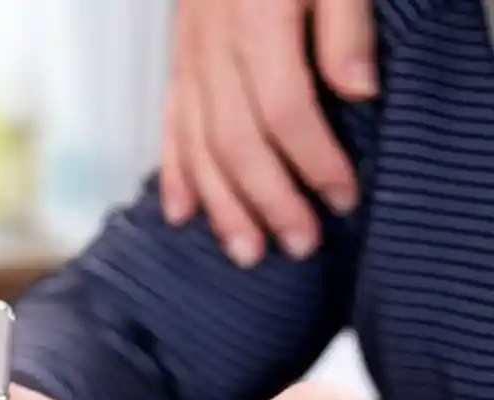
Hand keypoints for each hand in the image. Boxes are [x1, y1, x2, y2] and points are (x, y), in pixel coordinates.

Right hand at [161, 0, 376, 267]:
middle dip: (268, 201)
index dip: (314, 162)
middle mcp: (214, 48)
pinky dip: (175, 173)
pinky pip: (170, 126)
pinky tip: (183, 213)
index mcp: (256, 22)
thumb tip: (357, 92)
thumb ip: (344, 25)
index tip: (343, 198)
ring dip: (223, 204)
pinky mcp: (178, 61)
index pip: (284, 111)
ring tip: (245, 250)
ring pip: (199, 144)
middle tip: (298, 245)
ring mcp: (189, 58)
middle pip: (237, 142)